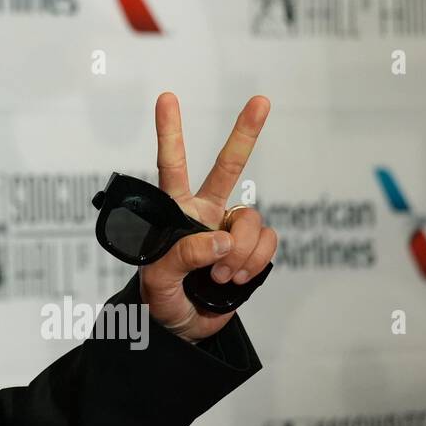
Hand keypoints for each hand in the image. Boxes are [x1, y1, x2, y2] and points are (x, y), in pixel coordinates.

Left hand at [139, 93, 277, 342]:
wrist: (182, 327)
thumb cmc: (159, 298)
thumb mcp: (158, 279)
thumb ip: (183, 256)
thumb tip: (220, 239)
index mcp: (174, 212)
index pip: (170, 166)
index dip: (170, 132)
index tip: (166, 97)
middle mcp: (205, 213)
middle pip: (228, 167)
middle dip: (245, 134)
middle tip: (261, 100)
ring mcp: (231, 230)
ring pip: (251, 220)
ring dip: (241, 251)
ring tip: (221, 277)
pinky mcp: (252, 250)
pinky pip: (267, 243)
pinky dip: (255, 261)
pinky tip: (237, 279)